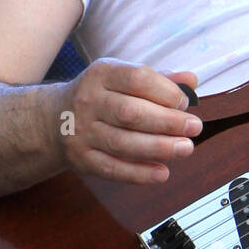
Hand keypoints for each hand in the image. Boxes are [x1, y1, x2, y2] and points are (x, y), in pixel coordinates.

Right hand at [57, 61, 201, 183]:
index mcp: (102, 74)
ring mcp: (81, 131)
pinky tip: (162, 173)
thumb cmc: (103, 96)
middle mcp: (88, 101)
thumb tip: (192, 80)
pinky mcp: (81, 158)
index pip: (137, 78)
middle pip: (131, 113)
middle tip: (195, 128)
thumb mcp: (124, 78)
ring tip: (186, 148)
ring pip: (122, 143)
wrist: (54, 118)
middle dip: (168, 122)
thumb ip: (160, 80)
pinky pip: (112, 168)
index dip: (166, 91)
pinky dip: (139, 174)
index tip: (185, 103)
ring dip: (159, 148)